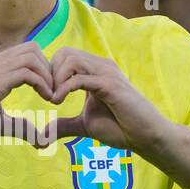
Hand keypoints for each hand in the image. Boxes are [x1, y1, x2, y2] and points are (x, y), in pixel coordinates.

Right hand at [0, 41, 54, 151]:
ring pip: (32, 56)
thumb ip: (21, 127)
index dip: (43, 69)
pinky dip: (42, 84)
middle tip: (52, 92)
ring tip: (50, 96)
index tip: (48, 91)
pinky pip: (27, 72)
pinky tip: (45, 99)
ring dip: (47, 76)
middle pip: (32, 48)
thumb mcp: (0, 123)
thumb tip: (43, 140)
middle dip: (48, 69)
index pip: (26, 52)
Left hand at [44, 47, 170, 153]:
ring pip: (71, 60)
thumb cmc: (120, 128)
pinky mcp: (110, 85)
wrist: (146, 136)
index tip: (45, 93)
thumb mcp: (84, 125)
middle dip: (49, 72)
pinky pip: (80, 78)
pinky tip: (57, 101)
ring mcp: (107, 73)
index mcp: (94, 71)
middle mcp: (101, 66)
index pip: (64, 56)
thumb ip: (64, 124)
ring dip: (55, 78)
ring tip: (52, 98)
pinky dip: (63, 88)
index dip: (49, 72)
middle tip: (46, 94)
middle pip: (65, 52)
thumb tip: (44, 133)